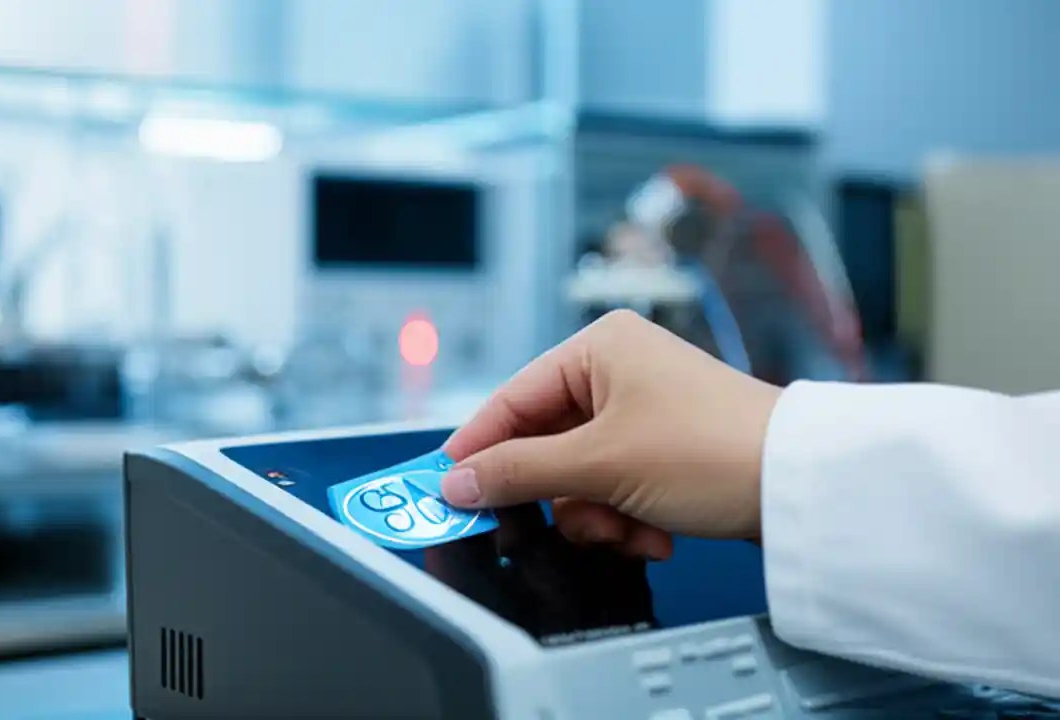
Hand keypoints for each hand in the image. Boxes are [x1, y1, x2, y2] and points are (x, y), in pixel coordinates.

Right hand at [441, 310, 780, 559]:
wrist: (801, 487)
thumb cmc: (713, 449)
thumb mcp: (599, 464)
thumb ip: (518, 472)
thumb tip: (457, 482)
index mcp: (598, 348)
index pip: (511, 400)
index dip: (479, 450)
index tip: (450, 490)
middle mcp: (618, 371)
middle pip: (545, 446)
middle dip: (563, 498)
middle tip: (566, 525)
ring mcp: (643, 412)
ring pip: (578, 477)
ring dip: (597, 516)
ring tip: (629, 529)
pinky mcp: (664, 450)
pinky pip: (613, 489)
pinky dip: (626, 519)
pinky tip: (654, 533)